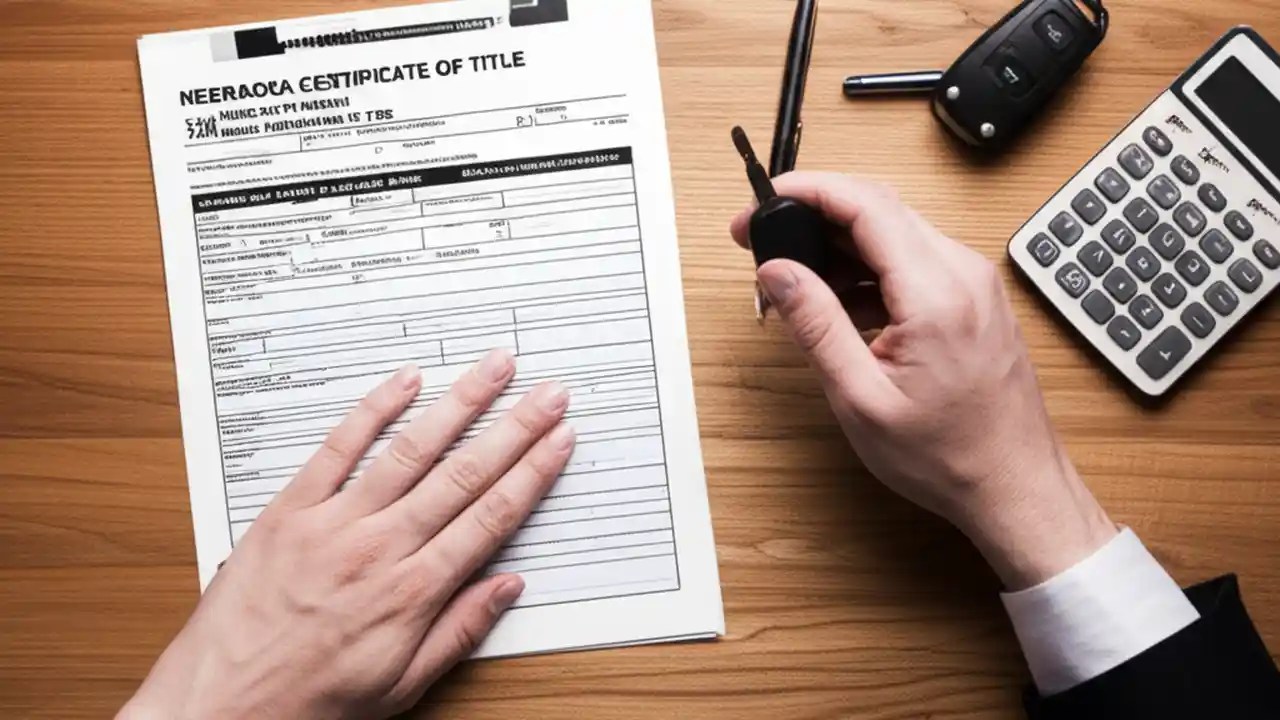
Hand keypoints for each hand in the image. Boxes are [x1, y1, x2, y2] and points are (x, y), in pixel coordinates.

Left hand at [119, 350, 574, 719]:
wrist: (220, 707)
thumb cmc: (311, 701)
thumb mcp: (402, 686)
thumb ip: (460, 631)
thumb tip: (509, 585)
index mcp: (413, 592)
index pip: (491, 517)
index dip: (533, 473)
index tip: (560, 441)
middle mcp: (379, 549)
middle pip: (463, 474)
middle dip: (514, 428)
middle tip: (548, 394)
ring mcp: (334, 523)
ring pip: (410, 451)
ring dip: (459, 404)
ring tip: (493, 370)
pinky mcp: (289, 511)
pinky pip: (337, 449)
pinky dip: (373, 410)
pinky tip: (404, 381)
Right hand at [731, 172, 1116, 590]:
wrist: (1015, 487)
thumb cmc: (948, 456)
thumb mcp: (861, 398)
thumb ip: (816, 325)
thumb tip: (777, 271)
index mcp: (937, 293)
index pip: (866, 204)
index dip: (808, 191)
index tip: (763, 201)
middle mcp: (963, 274)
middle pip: (879, 209)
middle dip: (814, 214)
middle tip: (761, 237)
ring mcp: (974, 283)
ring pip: (895, 233)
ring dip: (840, 245)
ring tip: (793, 280)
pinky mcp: (973, 298)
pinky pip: (913, 261)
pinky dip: (868, 270)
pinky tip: (838, 302)